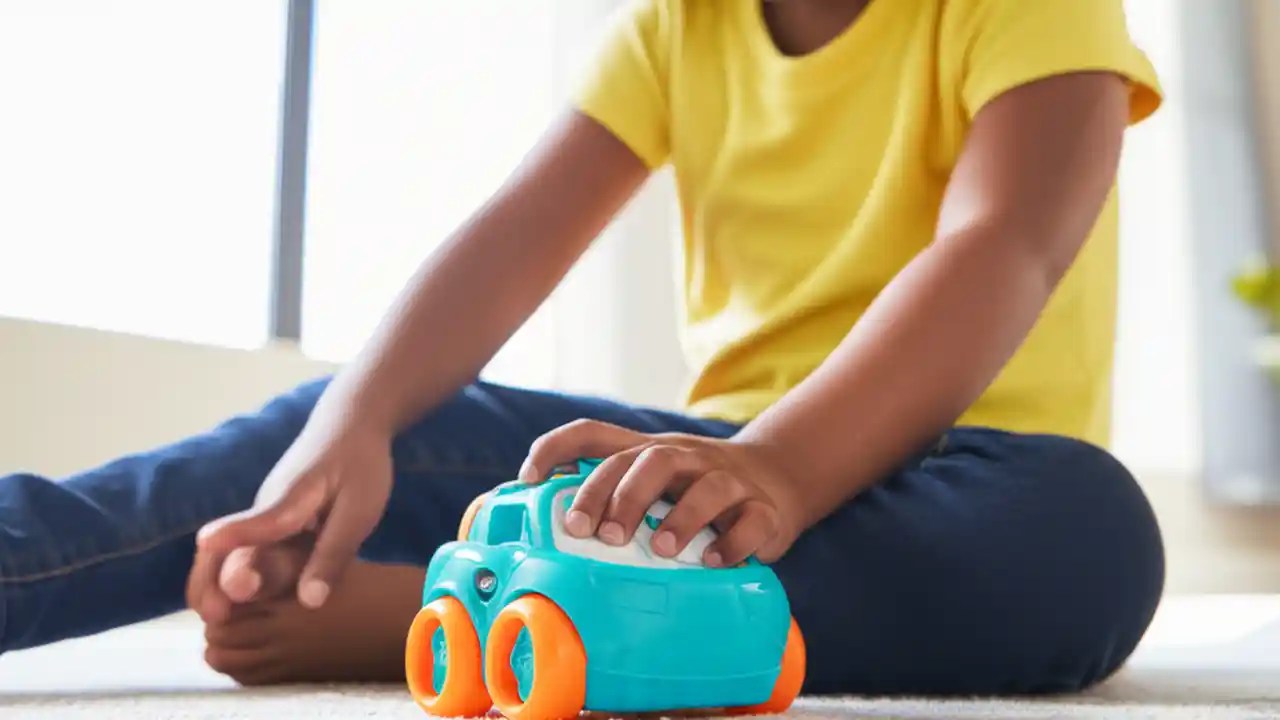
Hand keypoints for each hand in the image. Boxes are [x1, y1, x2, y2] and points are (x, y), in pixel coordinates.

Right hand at [194, 418, 393, 612]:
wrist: (349, 424)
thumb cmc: (360, 465)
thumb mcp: (360, 510)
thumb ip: (333, 554)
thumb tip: (308, 602)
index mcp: (290, 498)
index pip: (259, 523)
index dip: (237, 544)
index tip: (225, 572)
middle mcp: (265, 509)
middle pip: (222, 547)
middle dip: (213, 582)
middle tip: (215, 617)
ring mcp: (263, 516)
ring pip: (228, 552)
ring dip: (216, 584)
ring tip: (219, 619)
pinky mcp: (268, 523)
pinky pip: (243, 552)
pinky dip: (234, 577)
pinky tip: (239, 609)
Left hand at [518, 420, 805, 565]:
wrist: (780, 479)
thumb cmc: (696, 489)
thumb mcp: (653, 483)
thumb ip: (610, 501)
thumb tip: (548, 532)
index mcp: (649, 452)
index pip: (595, 433)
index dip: (556, 447)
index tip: (528, 479)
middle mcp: (686, 459)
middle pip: (650, 459)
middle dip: (619, 495)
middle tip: (599, 535)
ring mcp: (729, 481)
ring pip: (708, 485)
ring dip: (681, 516)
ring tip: (660, 549)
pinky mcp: (765, 510)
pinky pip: (752, 521)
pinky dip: (732, 543)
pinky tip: (713, 563)